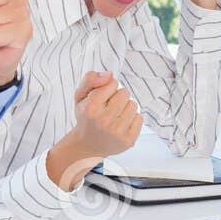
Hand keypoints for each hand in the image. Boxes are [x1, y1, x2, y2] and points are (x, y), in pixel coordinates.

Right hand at [46, 71, 143, 188]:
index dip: (109, 87)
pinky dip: (132, 119)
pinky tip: (122, 124)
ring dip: (126, 107)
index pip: (112, 83)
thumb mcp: (81, 96)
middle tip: (110, 106)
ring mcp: (117, 133)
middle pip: (125, 93)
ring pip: (133, 105)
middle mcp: (103, 121)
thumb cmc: (86, 117)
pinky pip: (139, 118)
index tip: (103, 96)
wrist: (87, 145)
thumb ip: (90, 79)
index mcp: (91, 108)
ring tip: (116, 114)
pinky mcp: (128, 141)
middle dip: (118, 96)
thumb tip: (110, 75)